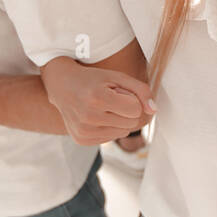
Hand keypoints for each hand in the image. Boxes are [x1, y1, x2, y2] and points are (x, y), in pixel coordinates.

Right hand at [40, 56, 155, 145]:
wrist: (62, 86)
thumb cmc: (94, 79)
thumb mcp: (117, 77)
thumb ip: (140, 90)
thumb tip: (153, 110)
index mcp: (98, 98)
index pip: (135, 110)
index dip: (131, 100)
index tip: (118, 92)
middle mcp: (88, 117)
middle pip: (131, 123)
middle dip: (126, 111)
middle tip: (110, 99)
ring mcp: (83, 131)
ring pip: (123, 133)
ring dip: (119, 121)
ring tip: (102, 108)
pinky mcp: (81, 140)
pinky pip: (111, 139)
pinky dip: (108, 128)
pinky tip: (96, 117)